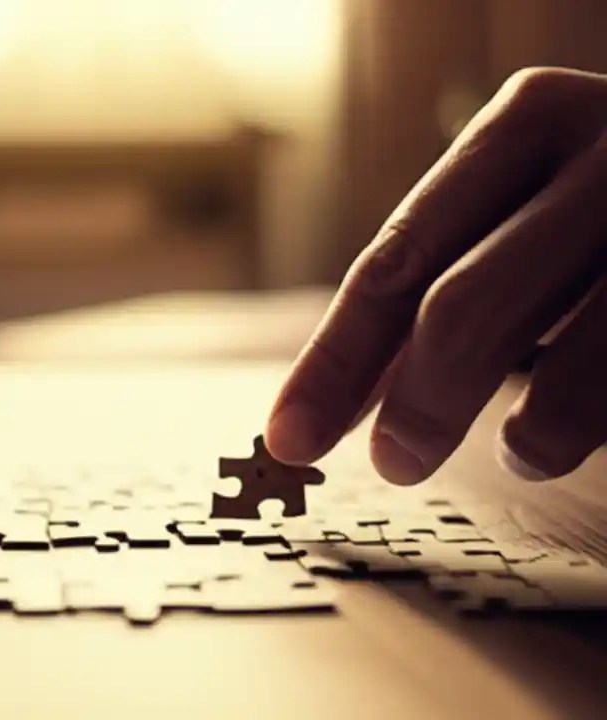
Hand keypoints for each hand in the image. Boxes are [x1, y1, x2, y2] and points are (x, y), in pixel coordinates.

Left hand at [266, 67, 606, 483]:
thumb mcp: (528, 213)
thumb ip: (440, 284)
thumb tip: (337, 397)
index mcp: (529, 122)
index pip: (396, 260)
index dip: (333, 362)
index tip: (288, 438)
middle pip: (465, 305)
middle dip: (417, 403)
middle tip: (395, 463)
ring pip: (576, 357)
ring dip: (530, 429)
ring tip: (519, 452)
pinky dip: (598, 421)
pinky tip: (575, 432)